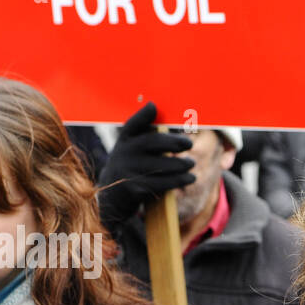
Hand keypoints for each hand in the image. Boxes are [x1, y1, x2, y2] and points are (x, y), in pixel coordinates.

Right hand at [96, 102, 195, 228]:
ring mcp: (127, 170)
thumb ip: (149, 138)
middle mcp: (123, 152)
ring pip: (160, 164)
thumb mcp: (133, 151)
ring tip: (191, 164)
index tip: (154, 106)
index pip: (133, 124)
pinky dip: (179, 180)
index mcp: (124, 140)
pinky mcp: (134, 188)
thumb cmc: (132, 169)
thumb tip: (177, 130)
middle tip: (189, 144)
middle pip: (152, 142)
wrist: (113, 198)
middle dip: (174, 142)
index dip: (143, 115)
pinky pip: (161, 183)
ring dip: (181, 164)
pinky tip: (190, 178)